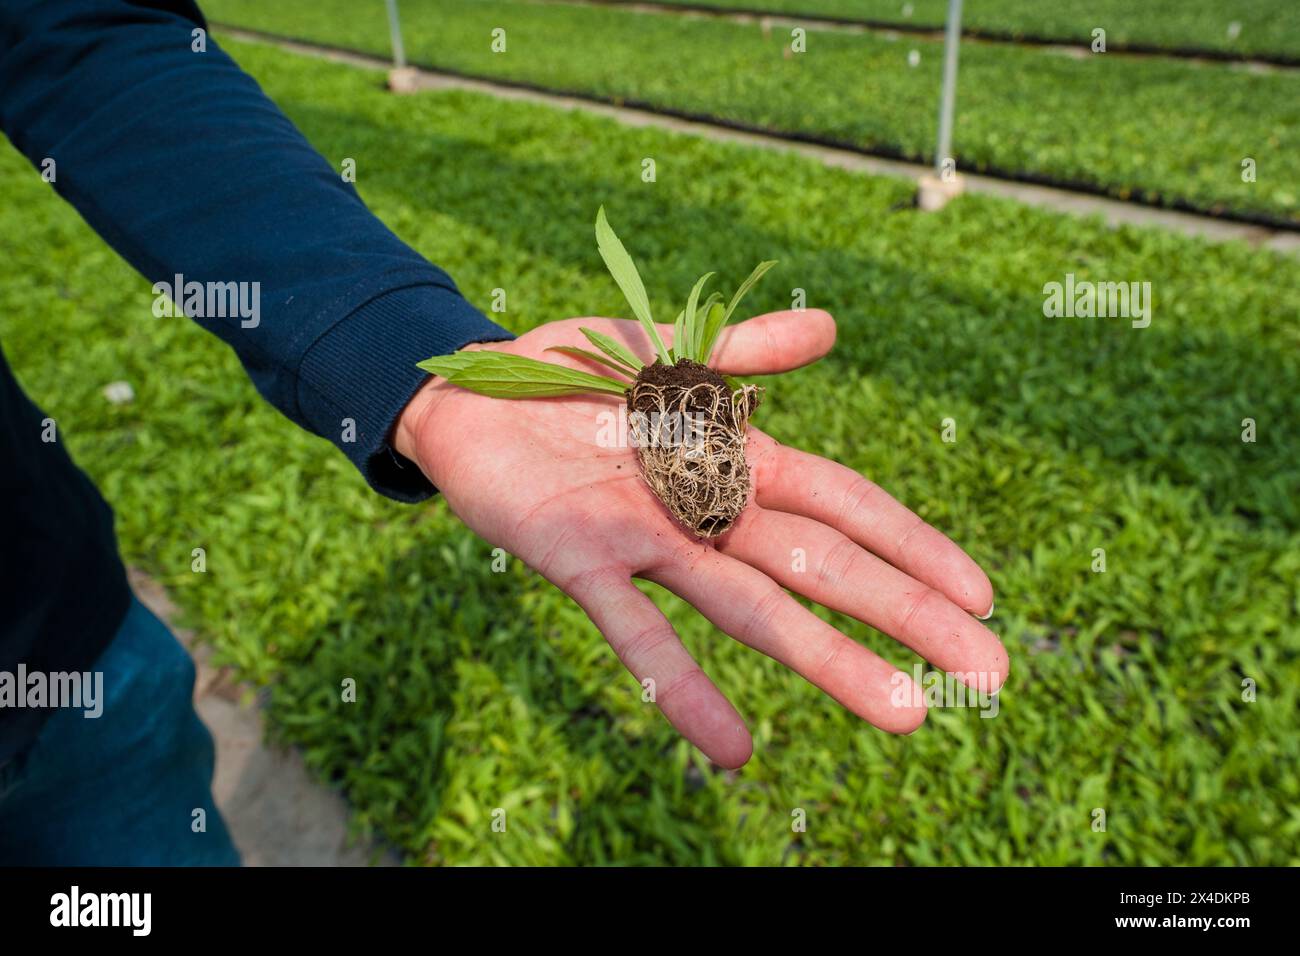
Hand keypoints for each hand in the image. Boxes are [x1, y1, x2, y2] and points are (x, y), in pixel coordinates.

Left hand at [395, 311, 1006, 767]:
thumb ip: (743, 351)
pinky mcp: (580, 561)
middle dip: (905, 614)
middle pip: (822, 568)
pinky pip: (636, 632)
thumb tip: (832, 329)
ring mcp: (649, 544)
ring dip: (827, 660)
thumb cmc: (575, 376)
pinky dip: (682, 687)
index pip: (844, 506)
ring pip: (752, 609)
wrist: (470, 389)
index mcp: (736, 459)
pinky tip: (729, 747)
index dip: (911, 546)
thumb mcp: (666, 345)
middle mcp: (706, 513)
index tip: (982, 595)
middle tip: (988, 673)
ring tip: (903, 713)